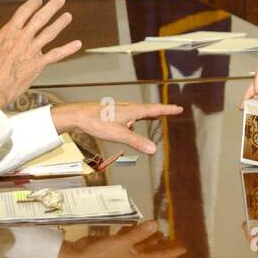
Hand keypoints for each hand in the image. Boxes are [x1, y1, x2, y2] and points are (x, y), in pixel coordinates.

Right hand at [0, 0, 82, 109]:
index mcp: (8, 33)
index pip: (23, 12)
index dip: (32, 4)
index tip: (38, 0)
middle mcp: (22, 39)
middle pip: (40, 18)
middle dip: (51, 7)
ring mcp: (31, 51)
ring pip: (49, 33)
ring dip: (60, 23)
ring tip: (67, 16)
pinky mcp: (38, 64)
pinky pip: (56, 55)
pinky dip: (68, 49)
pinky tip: (77, 44)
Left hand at [51, 101, 182, 154]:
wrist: (79, 116)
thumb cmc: (97, 122)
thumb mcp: (119, 134)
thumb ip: (136, 141)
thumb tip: (153, 149)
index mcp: (132, 110)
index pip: (155, 109)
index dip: (167, 109)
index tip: (178, 108)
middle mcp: (128, 108)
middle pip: (148, 109)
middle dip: (160, 111)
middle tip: (171, 110)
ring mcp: (120, 110)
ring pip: (138, 112)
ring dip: (148, 114)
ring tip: (155, 116)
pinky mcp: (113, 113)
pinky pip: (129, 115)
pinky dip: (135, 119)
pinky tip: (130, 125)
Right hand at [57, 220, 185, 257]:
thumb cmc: (103, 254)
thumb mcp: (122, 243)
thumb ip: (138, 233)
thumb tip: (156, 224)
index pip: (159, 255)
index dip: (172, 251)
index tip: (184, 248)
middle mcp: (134, 256)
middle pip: (153, 249)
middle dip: (164, 244)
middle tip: (177, 238)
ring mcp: (125, 250)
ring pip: (142, 243)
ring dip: (150, 237)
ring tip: (160, 230)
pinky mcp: (116, 244)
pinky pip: (130, 237)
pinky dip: (135, 231)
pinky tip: (136, 223)